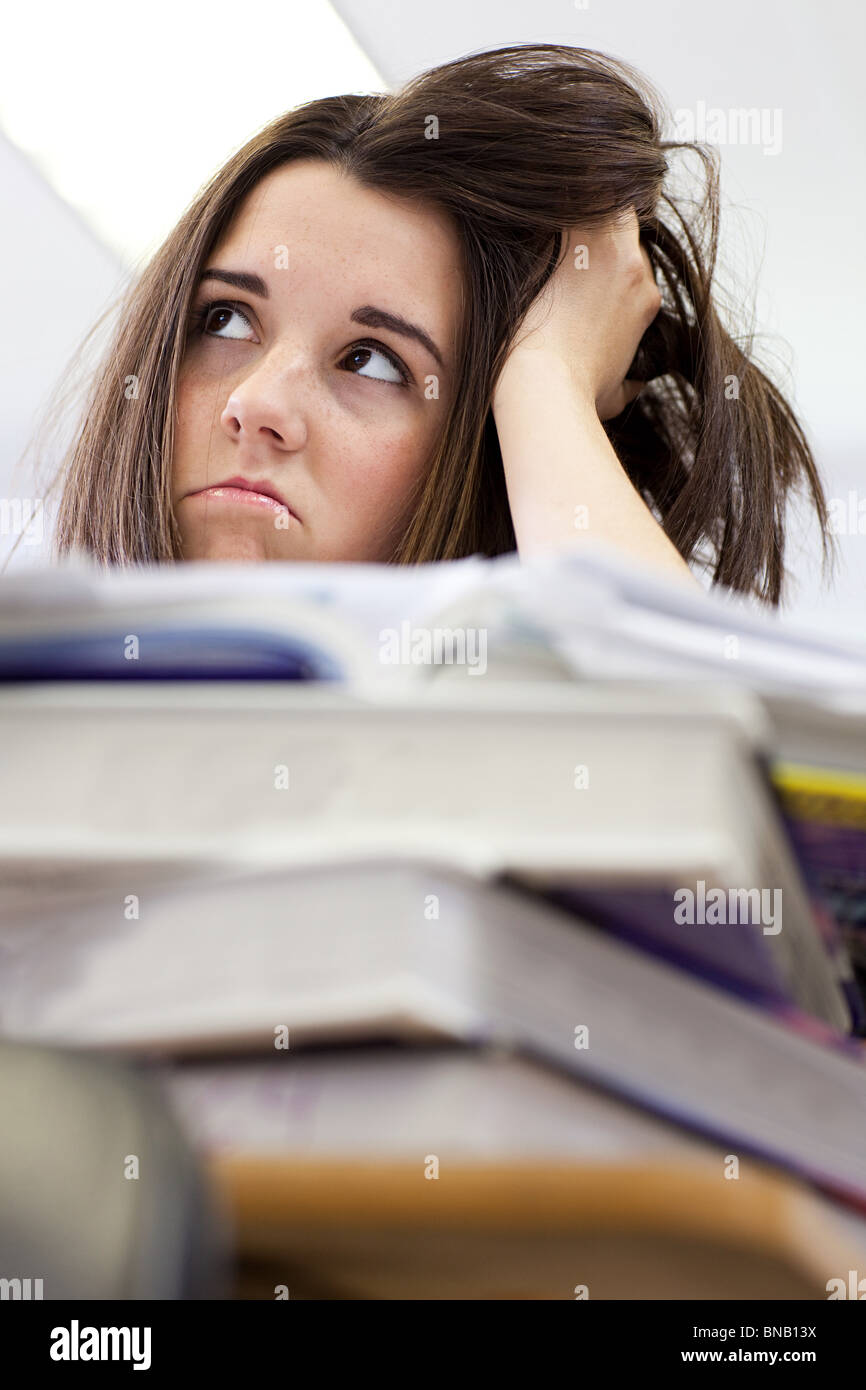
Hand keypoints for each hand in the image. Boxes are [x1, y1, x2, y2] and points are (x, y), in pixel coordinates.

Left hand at [492, 208, 661, 420]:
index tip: (586, 258)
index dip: (612, 255)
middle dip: (602, 222)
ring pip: (608, 200)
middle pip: (626, 225)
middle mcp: (634, 271)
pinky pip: (576, 196)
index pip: (637, 260)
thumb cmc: (576, 396)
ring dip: (587, 197)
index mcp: (646, 301)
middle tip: (567, 226)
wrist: (546, 385)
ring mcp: (607, 252)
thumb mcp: (616, 395)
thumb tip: (635, 384)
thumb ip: (629, 382)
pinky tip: (543, 188)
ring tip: (558, 192)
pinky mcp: (574, 239)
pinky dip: (563, 190)